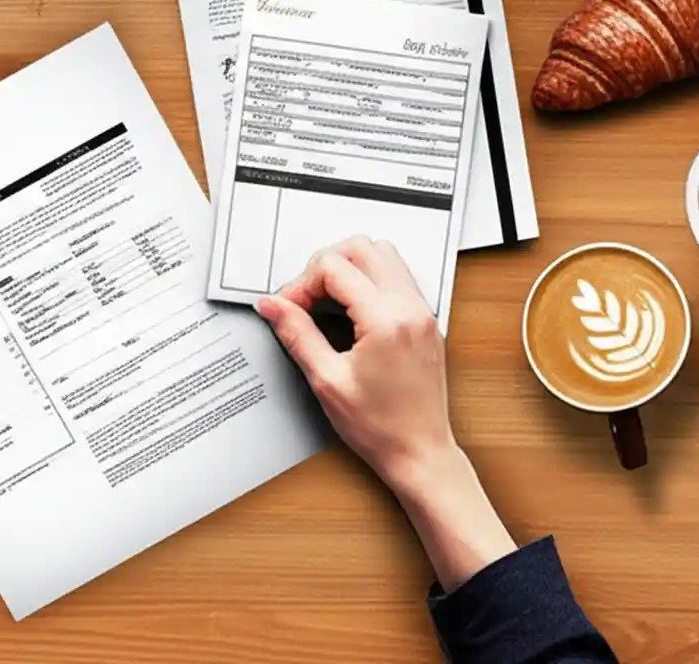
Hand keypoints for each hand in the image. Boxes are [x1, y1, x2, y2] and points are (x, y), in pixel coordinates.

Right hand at [255, 236, 514, 590]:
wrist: (419, 452)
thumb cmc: (380, 428)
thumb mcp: (326, 380)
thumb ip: (297, 334)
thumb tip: (272, 305)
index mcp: (385, 320)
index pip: (334, 267)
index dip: (302, 283)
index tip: (289, 309)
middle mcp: (409, 307)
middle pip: (361, 247)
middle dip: (325, 265)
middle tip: (306, 299)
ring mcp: (422, 311)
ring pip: (384, 254)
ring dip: (350, 267)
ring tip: (327, 302)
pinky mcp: (426, 320)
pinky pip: (398, 276)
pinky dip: (370, 280)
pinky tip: (351, 310)